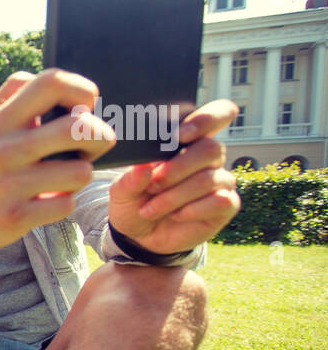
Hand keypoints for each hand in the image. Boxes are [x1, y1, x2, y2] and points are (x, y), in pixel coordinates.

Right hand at [0, 70, 115, 249]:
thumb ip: (19, 95)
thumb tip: (70, 90)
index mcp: (0, 120)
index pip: (52, 83)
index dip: (82, 90)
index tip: (85, 108)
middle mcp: (2, 150)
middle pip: (78, 127)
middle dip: (99, 136)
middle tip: (91, 146)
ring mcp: (7, 186)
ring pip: (79, 172)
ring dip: (79, 175)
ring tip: (63, 177)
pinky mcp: (13, 217)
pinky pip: (65, 204)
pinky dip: (63, 202)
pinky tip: (47, 200)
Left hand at [107, 100, 240, 254]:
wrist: (139, 235)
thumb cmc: (135, 201)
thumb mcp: (122, 191)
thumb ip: (131, 179)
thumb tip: (143, 168)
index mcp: (187, 141)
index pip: (216, 114)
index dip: (206, 119)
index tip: (179, 134)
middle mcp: (208, 157)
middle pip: (210, 148)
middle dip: (178, 167)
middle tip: (153, 184)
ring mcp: (220, 180)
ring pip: (209, 178)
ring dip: (175, 195)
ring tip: (150, 209)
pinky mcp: (226, 205)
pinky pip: (221, 201)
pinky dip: (194, 209)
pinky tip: (176, 215)